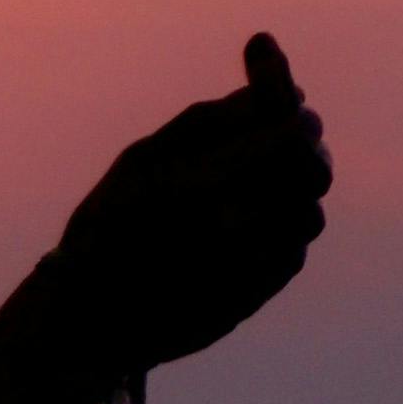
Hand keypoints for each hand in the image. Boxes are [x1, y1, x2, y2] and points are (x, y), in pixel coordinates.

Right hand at [54, 33, 331, 375]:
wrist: (91, 322)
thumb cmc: (109, 228)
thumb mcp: (141, 160)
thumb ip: (211, 120)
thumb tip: (282, 89)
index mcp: (198, 186)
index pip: (289, 132)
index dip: (288, 98)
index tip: (275, 81)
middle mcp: (233, 230)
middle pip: (311, 167)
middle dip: (298, 140)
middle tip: (275, 128)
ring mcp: (252, 268)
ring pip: (311, 208)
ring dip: (290, 187)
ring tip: (248, 182)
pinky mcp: (262, 294)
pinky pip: (296, 245)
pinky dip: (280, 223)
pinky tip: (243, 222)